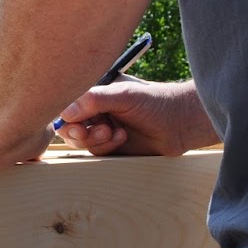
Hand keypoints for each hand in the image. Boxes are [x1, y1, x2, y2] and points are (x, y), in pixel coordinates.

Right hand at [55, 80, 215, 155]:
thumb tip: (66, 114)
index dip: (66, 117)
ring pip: (82, 142)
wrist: (181, 124)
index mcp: (96, 94)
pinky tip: (123, 138)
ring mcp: (103, 129)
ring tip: (116, 133)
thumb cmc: (156, 103)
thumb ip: (94, 100)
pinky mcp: (112, 147)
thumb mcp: (124, 96)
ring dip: (96, 139)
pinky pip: (96, 152)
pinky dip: (106, 147)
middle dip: (80, 132)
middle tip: (95, 132)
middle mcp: (96, 111)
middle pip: (70, 127)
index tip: (76, 124)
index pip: (68, 106)